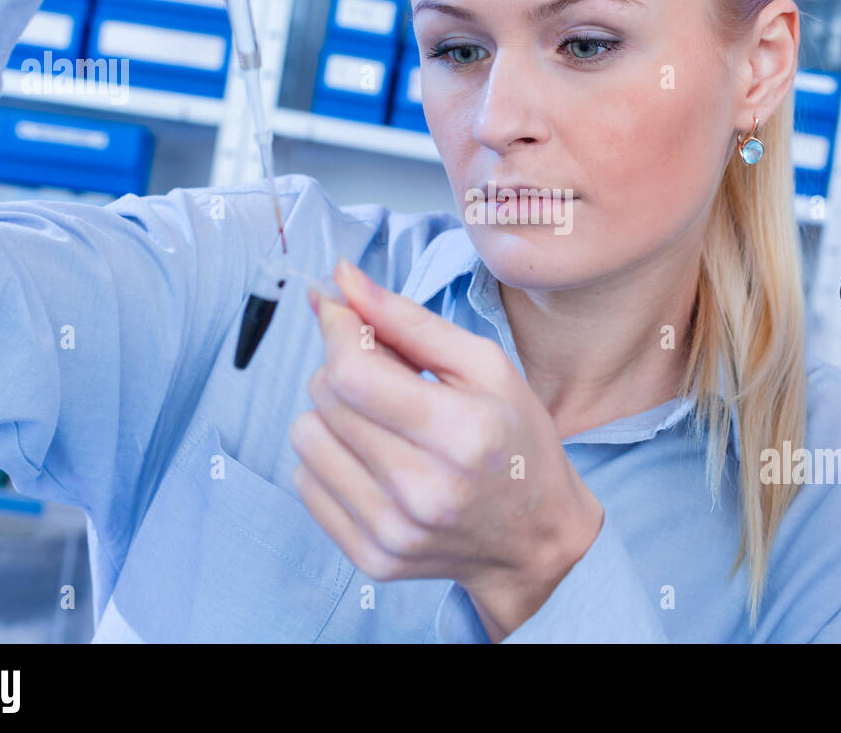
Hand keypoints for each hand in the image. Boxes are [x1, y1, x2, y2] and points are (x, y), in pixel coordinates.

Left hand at [288, 257, 604, 640]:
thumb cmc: (517, 440)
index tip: (344, 314)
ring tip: (381, 423)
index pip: (351, 373)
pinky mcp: (370, 559)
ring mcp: (392, 531)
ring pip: (305, 438)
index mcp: (461, 433)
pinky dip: (330, 460)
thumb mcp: (485, 365)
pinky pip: (305, 483)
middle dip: (344, 368)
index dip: (337, 331)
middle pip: (326, 399)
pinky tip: (373, 461)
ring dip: (333, 417)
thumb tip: (340, 280)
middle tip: (387, 376)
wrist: (535, 538)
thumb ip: (408, 319)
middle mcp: (423, 489)